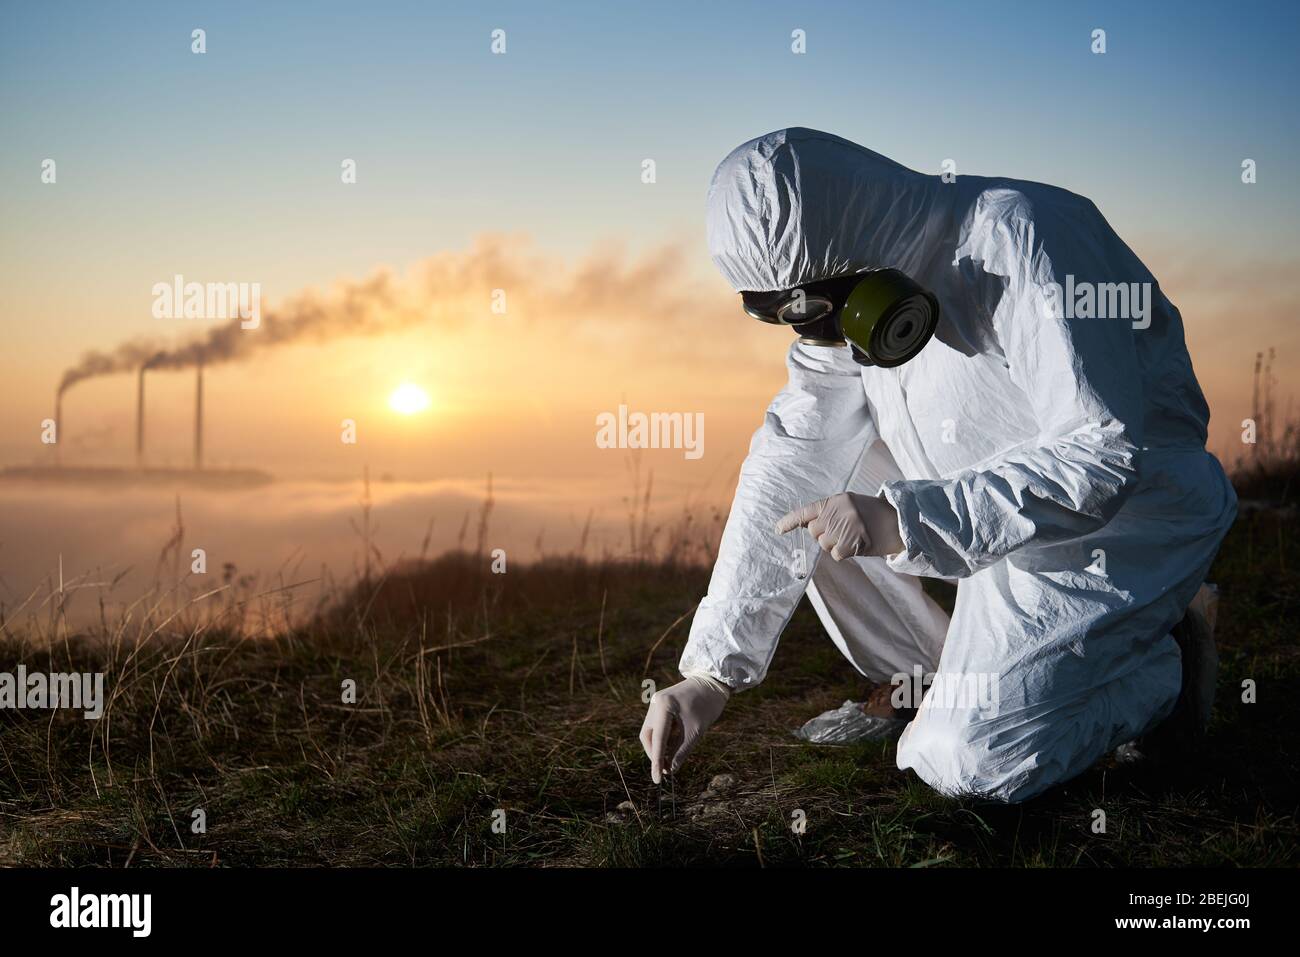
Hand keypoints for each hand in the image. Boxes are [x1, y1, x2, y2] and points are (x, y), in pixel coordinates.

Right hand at [639, 675, 728, 783]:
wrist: (713, 683)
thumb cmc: (707, 706)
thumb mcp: (696, 732)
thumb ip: (682, 751)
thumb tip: (671, 769)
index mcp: (664, 706)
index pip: (657, 739)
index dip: (656, 761)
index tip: (657, 779)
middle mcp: (656, 703)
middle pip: (647, 736)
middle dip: (655, 754)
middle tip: (665, 770)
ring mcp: (656, 703)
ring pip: (650, 731)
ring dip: (658, 747)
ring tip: (669, 761)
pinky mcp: (660, 704)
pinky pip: (657, 726)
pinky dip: (662, 738)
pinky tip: (671, 747)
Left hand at [776, 491, 903, 559]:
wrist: (899, 522)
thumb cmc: (872, 514)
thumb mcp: (850, 505)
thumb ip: (830, 512)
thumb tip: (808, 527)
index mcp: (836, 501)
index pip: (806, 511)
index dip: (790, 521)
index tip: (778, 530)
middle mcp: (837, 513)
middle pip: (814, 531)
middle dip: (823, 534)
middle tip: (842, 531)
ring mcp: (843, 528)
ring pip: (824, 544)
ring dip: (835, 544)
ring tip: (853, 536)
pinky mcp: (851, 544)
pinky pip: (835, 554)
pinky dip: (843, 553)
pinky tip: (857, 544)